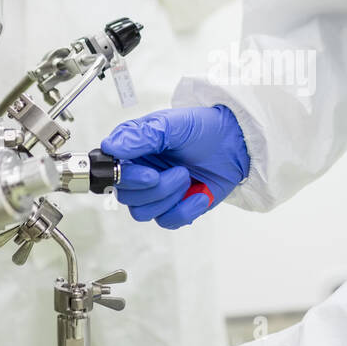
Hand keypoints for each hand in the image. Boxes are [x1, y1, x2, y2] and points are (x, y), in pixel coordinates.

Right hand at [101, 105, 248, 228]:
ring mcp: (156, 191)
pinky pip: (166, 221)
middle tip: (180, 171)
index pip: (112, 171)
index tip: (150, 174)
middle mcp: (139, 171)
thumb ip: (140, 135)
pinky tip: (199, 194)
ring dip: (169, 197)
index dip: (127, 178)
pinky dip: (184, 210)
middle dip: (156, 188)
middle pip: (126, 196)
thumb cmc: (204, 129)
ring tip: (188, 177)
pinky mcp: (173, 207)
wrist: (236, 144)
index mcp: (133, 149)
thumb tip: (110, 147)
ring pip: (143, 212)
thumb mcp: (172, 124)